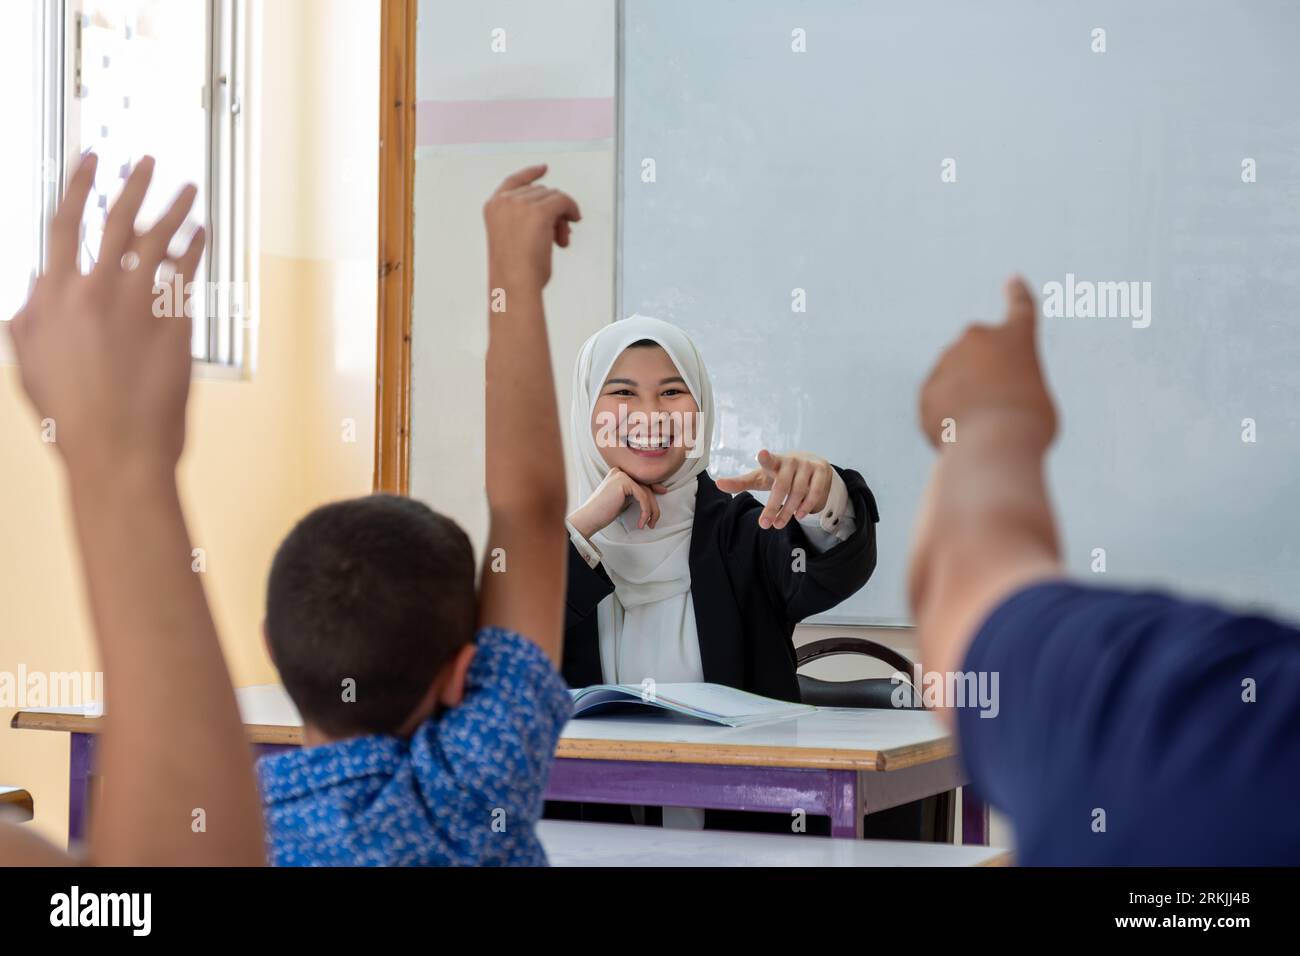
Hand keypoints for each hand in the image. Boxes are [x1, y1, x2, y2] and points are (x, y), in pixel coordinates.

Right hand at [9, 154, 204, 480]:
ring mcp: (138, 306)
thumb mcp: (30, 363)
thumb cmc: (70, 417)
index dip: (78, 186)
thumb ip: (30, 321)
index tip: (91, 160)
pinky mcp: (174, 324)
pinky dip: (196, 249)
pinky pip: (188, 275)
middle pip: (117, 221)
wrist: (117, 450)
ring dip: (177, 210)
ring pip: (160, 241)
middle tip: (149, 162)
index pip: (63, 225)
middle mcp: (95, 293)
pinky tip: (202, 235)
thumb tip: (30, 296)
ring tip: (189, 190)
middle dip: (134, 185)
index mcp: (52, 298)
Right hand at [483, 164, 581, 293]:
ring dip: (562, 217)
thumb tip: (561, 213)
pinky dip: (572, 209)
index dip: (530, 174)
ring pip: (553, 197)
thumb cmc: (516, 273)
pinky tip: (575, 220)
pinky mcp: (539, 212)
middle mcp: (505, 201)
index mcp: (493, 207)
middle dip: (553, 211)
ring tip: (560, 241)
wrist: (514, 285)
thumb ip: (528, 220)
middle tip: (560, 237)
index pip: (513, 181)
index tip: (544, 168)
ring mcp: (521, 204)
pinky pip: (563, 202)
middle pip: (540, 192)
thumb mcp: (515, 239)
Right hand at [568, 467, 667, 538]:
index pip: (641, 480)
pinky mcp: (623, 481)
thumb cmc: (603, 512)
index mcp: (618, 473)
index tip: (662, 493)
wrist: (589, 518)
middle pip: (645, 486)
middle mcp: (620, 471)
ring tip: (649, 524)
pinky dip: (645, 511)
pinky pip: (642, 496)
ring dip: (651, 511)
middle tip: (655, 520)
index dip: (654, 487)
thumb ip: (634, 494)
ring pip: (646, 492)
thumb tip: (653, 492)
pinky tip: (641, 522)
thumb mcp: (623, 500)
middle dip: (654, 504)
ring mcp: (621, 474)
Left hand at [715, 449, 833, 529]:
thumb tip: (717, 484)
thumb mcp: (760, 477)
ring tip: (778, 524)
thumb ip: (741, 482)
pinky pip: (815, 492)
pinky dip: (807, 505)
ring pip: (798, 492)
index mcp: (775, 461)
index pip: (769, 460)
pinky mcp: (822, 472)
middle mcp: (792, 461)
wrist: (811, 465)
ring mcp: (808, 466)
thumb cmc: (780, 473)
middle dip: (772, 507)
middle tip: (764, 525)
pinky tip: (799, 515)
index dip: (766, 458)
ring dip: (788, 510)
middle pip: (782, 486)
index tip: (761, 454)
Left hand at [918, 276, 1056, 450]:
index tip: (1013, 280)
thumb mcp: (1036, 405)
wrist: (990, 444)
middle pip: (982, 358)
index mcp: (1017, 336)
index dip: (1017, 294)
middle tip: (1000, 409)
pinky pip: (942, 405)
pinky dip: (950, 421)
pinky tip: (960, 435)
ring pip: (960, 384)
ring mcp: (947, 361)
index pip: (1021, 307)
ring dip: (970, 404)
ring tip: (982, 428)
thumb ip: (1013, 390)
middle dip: (987, 379)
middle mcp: (978, 339)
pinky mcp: (927, 388)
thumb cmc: (1027, 426)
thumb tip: (986, 399)